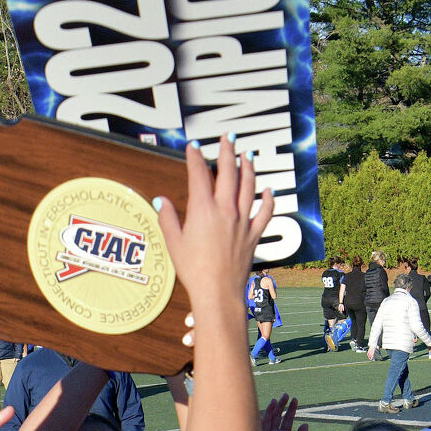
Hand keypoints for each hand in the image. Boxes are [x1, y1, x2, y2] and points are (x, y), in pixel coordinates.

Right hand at [156, 137, 273, 334]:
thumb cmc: (193, 270)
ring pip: (248, 186)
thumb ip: (167, 219)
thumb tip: (161, 201)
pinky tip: (269, 191)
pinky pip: (265, 213)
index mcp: (203, 209)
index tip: (194, 147)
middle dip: (227, 151)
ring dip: (248, 168)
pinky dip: (268, 200)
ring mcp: (242, 221)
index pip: (198, 174)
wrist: (218, 292)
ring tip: (247, 155)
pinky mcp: (253, 235)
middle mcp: (225, 210)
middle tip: (228, 138)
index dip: (195, 157)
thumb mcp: (174, 243)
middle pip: (228, 172)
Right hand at [260, 394, 308, 430]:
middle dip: (282, 406)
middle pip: (278, 416)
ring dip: (274, 408)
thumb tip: (305, 424)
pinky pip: (261, 425)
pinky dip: (265, 415)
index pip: (287, 420)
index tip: (295, 399)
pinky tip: (271, 407)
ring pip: (269, 418)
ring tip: (280, 398)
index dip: (291, 410)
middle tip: (287, 395)